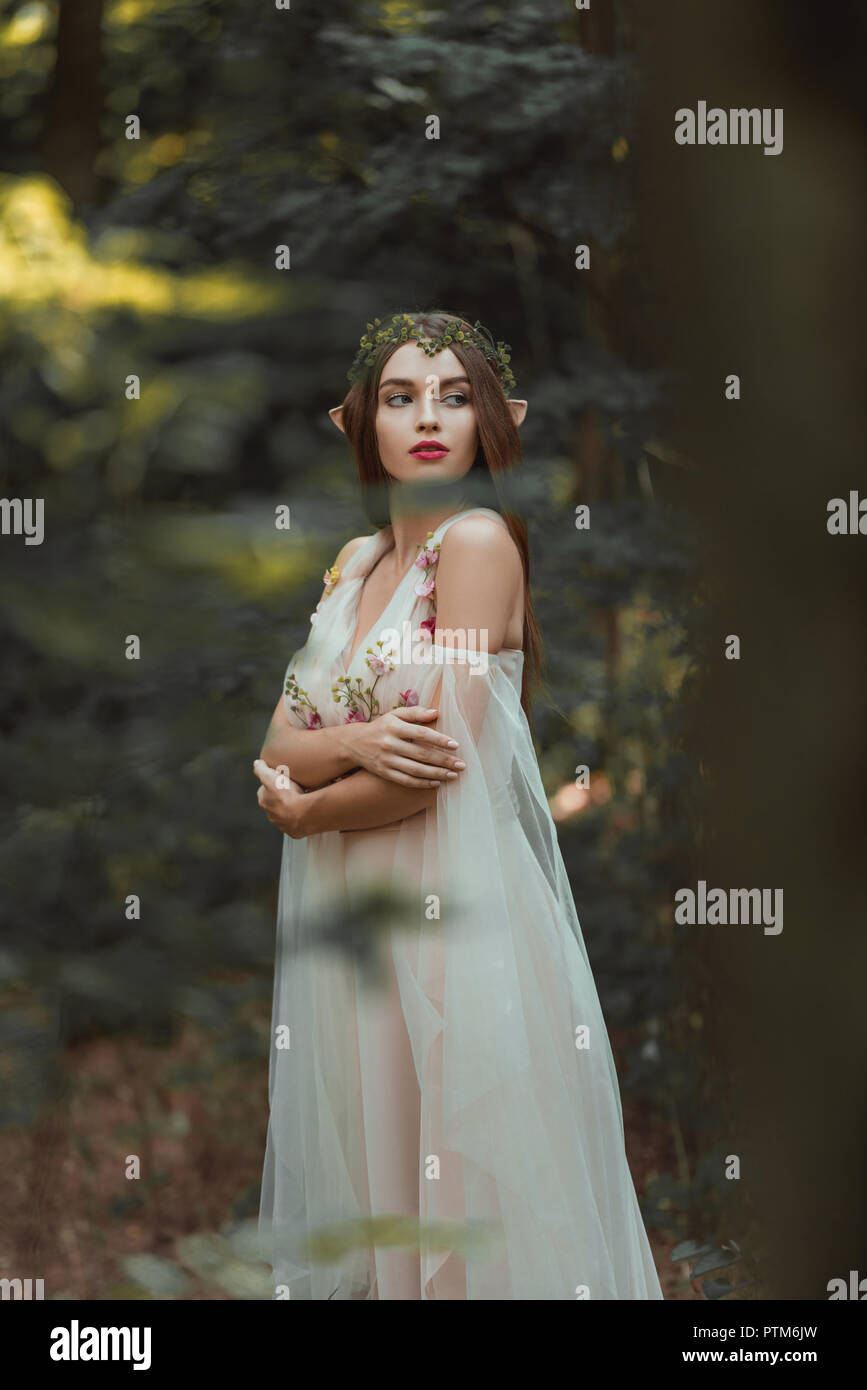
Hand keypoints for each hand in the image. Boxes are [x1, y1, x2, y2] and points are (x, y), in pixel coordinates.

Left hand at [253, 760, 308, 837]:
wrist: (303, 813)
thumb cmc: (286, 794)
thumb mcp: (271, 776)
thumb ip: (261, 769)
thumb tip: (256, 763)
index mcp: (264, 800)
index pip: (265, 790)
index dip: (272, 783)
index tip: (281, 779)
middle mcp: (270, 814)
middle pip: (274, 803)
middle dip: (281, 797)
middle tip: (292, 789)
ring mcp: (282, 824)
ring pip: (285, 814)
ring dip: (291, 808)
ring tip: (302, 800)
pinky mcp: (294, 831)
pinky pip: (296, 823)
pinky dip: (300, 818)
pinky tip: (306, 812)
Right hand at [344, 706, 465, 788]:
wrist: (354, 743)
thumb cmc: (381, 727)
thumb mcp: (395, 715)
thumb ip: (415, 712)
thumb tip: (436, 712)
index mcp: (394, 727)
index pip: (421, 733)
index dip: (439, 740)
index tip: (455, 745)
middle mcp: (390, 743)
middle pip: (421, 754)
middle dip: (443, 760)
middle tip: (461, 765)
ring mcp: (386, 760)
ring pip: (416, 770)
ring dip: (436, 774)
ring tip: (453, 775)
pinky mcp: (384, 773)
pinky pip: (406, 781)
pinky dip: (422, 783)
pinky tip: (436, 783)